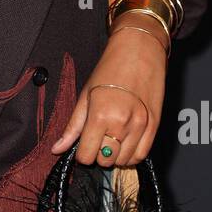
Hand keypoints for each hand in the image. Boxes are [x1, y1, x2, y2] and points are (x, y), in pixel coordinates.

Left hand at [50, 23, 167, 166]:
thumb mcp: (86, 95)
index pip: (86, 155)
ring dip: (115, 154)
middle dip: (98, 153)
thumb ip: (72, 126)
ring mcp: (141, 126)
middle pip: (105, 160)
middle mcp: (122, 124)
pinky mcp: (155, 126)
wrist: (140, 50)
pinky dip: (131, 154)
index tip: (83, 143)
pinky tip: (126, 140)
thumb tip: (56, 149)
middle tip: (98, 137)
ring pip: (123, 161)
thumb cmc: (111, 68)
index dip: (82, 152)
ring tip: (113, 137)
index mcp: (100, 115)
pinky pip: (142, 155)